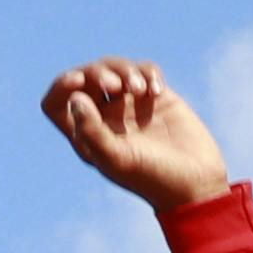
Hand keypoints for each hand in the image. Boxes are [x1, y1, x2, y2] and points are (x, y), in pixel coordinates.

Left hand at [41, 57, 227, 212]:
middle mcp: (105, 118)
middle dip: (98, 72)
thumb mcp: (118, 158)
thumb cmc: (153, 178)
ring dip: (125, 70)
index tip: (78, 81)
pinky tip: (158, 91)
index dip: (61, 86)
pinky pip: (144, 70)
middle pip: (86, 78)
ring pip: (115, 69)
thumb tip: (74, 98)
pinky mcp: (155, 98)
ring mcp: (130, 106)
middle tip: (115, 85)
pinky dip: (148, 72)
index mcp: (87, 135)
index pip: (57, 104)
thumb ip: (91, 131)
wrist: (196, 183)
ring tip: (141, 90)